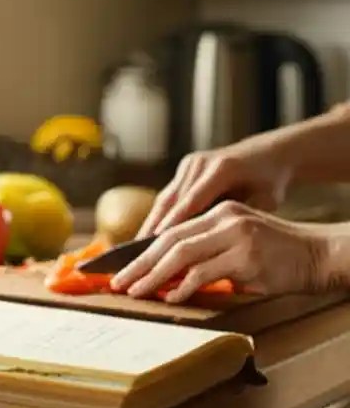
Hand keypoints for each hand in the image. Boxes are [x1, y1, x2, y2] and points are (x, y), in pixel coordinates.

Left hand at [112, 201, 336, 302]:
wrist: (321, 255)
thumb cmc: (279, 256)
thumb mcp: (239, 247)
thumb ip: (207, 254)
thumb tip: (168, 278)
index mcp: (220, 213)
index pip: (171, 231)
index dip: (142, 251)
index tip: (121, 269)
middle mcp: (225, 218)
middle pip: (168, 240)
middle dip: (139, 264)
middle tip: (118, 283)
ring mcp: (236, 235)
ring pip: (180, 255)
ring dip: (153, 277)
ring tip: (136, 293)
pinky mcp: (246, 256)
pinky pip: (203, 273)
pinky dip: (183, 288)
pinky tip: (171, 299)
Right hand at [137, 139, 292, 238]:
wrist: (270, 153)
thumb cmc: (272, 181)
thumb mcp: (266, 201)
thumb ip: (239, 220)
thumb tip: (213, 246)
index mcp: (222, 169)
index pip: (191, 202)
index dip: (172, 226)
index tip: (155, 248)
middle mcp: (200, 164)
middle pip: (170, 201)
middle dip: (152, 229)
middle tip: (137, 255)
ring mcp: (190, 164)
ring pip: (164, 199)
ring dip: (149, 225)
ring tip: (135, 251)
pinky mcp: (184, 169)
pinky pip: (168, 197)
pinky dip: (159, 217)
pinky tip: (149, 238)